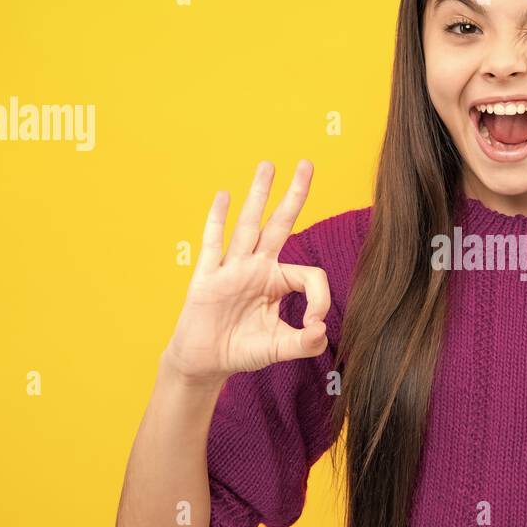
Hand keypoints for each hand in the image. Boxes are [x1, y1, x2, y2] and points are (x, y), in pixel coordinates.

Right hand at [162, 160, 331, 385]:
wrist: (205, 363)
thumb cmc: (241, 350)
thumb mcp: (278, 349)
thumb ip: (303, 343)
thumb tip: (322, 333)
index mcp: (277, 282)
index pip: (309, 275)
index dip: (319, 299)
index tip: (313, 325)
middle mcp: (256, 268)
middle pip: (280, 225)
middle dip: (294, 195)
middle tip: (308, 164)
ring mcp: (231, 269)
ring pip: (248, 226)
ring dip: (258, 195)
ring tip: (268, 165)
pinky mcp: (207, 278)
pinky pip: (213, 245)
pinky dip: (217, 220)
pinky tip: (223, 196)